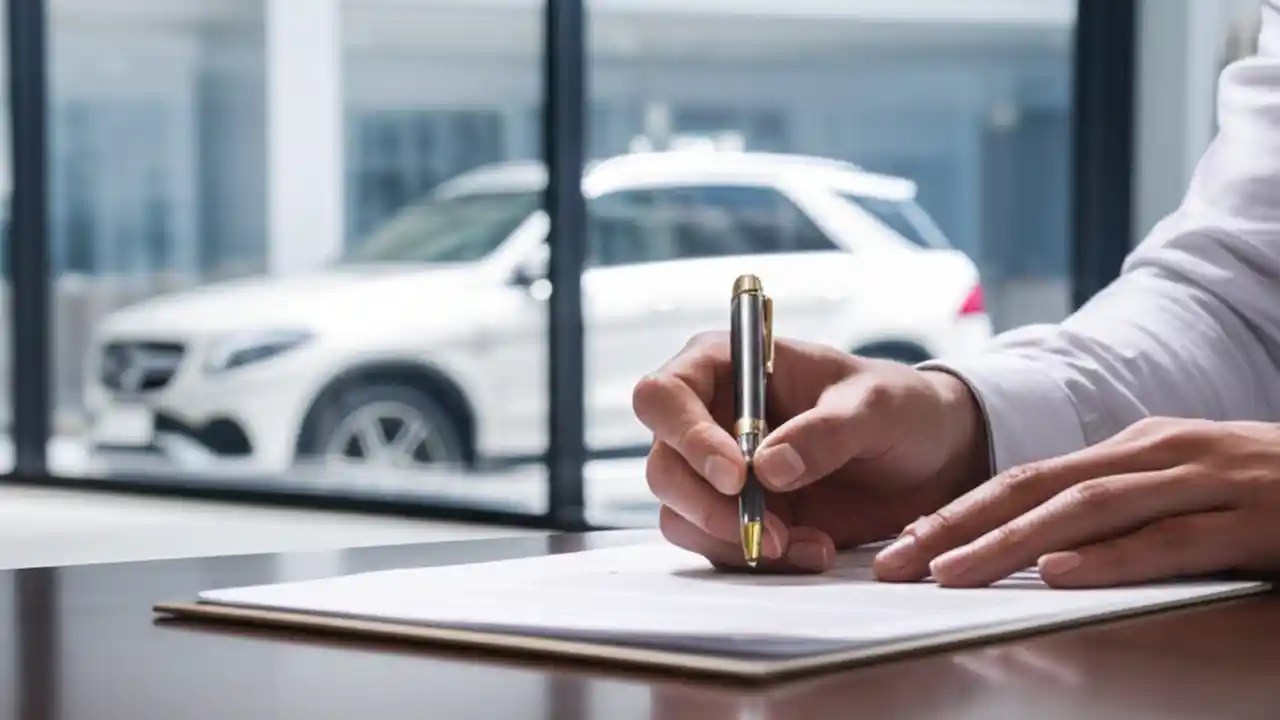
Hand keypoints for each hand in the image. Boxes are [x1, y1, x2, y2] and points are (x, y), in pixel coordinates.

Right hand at [632, 332, 989, 571]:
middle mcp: (711, 417)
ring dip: (732, 538)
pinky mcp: (739, 516)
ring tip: (802, 542)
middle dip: (707, 504)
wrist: (932, 459)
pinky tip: (812, 549)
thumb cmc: (899, 407)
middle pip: (663, 464)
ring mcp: (720, 472)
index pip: (664, 393)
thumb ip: (825, 431)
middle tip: (767, 529)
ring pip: (680, 513)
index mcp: (729, 365)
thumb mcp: (876, 407)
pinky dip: (758, 558)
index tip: (735, 475)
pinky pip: (718, 546)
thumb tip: (767, 468)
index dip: (685, 435)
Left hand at [874, 417, 1279, 586]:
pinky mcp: (1249, 519)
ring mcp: (1201, 480)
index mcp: (1130, 446)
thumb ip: (1112, 503)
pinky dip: (1109, 558)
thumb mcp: (1175, 482)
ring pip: (1087, 510)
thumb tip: (1036, 539)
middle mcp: (1154, 453)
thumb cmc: (1259, 488)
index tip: (903, 542)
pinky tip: (1059, 576)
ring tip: (951, 572)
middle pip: (1037, 487)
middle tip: (899, 563)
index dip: (959, 510)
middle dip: (959, 525)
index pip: (1025, 477)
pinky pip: (1168, 540)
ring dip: (1010, 543)